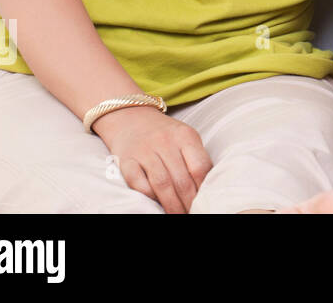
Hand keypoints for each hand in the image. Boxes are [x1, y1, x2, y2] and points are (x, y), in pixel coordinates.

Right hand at [93, 105, 212, 212]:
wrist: (130, 117)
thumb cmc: (164, 133)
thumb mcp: (185, 138)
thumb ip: (195, 158)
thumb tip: (207, 188)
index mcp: (185, 135)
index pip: (200, 167)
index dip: (203, 189)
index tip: (205, 202)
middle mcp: (165, 141)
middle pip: (181, 179)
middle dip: (188, 202)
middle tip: (192, 212)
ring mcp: (144, 150)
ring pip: (161, 183)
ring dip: (171, 204)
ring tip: (177, 214)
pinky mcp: (126, 160)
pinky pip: (137, 183)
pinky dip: (148, 196)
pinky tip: (155, 202)